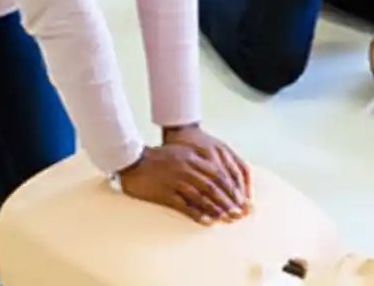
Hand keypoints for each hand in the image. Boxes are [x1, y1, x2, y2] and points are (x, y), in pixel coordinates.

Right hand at [117, 139, 246, 224]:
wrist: (132, 160)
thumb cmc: (158, 157)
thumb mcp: (182, 152)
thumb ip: (199, 161)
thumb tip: (218, 176)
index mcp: (193, 158)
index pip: (219, 174)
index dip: (232, 188)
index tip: (241, 200)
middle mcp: (187, 169)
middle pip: (213, 187)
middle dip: (228, 201)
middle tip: (239, 213)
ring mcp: (176, 181)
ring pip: (201, 196)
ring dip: (216, 209)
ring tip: (226, 219)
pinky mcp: (164, 193)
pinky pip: (184, 205)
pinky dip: (197, 213)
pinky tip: (207, 221)